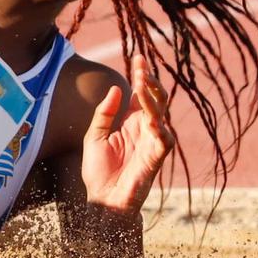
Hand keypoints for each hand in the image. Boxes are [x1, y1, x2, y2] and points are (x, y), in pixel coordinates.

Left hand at [80, 53, 172, 213]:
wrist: (103, 199)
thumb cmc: (99, 170)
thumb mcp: (94, 136)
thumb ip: (104, 113)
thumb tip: (115, 88)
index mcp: (131, 122)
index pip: (142, 94)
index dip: (142, 76)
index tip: (138, 57)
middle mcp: (145, 129)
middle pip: (155, 99)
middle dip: (150, 81)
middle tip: (142, 64)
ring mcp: (152, 142)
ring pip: (161, 114)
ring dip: (154, 98)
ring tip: (144, 81)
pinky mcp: (156, 158)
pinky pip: (164, 139)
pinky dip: (159, 126)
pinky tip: (151, 115)